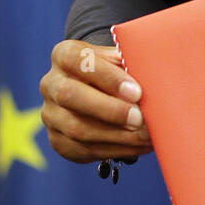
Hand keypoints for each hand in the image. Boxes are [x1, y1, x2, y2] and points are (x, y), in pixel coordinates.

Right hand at [40, 40, 152, 162]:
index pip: (80, 62)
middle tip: (139, 119)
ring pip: (77, 128)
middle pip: (71, 96)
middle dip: (110, 110)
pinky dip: (116, 149)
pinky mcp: (58, 140)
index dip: (108, 77)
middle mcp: (51, 84)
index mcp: (64, 55)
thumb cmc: (114, 71)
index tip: (137, 92)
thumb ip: (130, 61)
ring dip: (116, 135)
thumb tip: (153, 73)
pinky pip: (84, 149)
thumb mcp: (119, 58)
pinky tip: (138, 146)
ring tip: (146, 136)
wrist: (96, 91)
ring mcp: (51, 114)